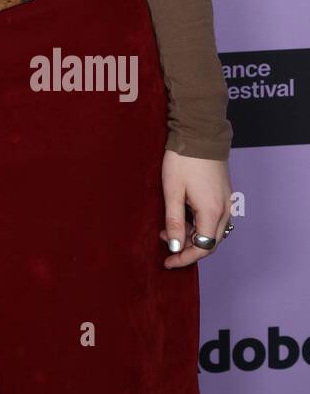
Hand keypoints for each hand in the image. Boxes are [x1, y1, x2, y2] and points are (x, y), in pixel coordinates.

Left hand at [160, 149, 231, 268]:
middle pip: (210, 242)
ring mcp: (227, 201)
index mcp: (212, 212)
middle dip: (187, 248)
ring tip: (167, 229)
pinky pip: (214, 218)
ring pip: (212, 231)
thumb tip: (174, 246)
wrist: (200, 132)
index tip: (168, 261)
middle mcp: (224, 210)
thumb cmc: (183, 159)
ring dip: (192, 235)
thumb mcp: (172, 191)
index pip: (203, 248)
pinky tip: (182, 216)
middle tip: (165, 244)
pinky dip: (198, 224)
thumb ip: (174, 221)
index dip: (185, 258)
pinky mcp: (224, 193)